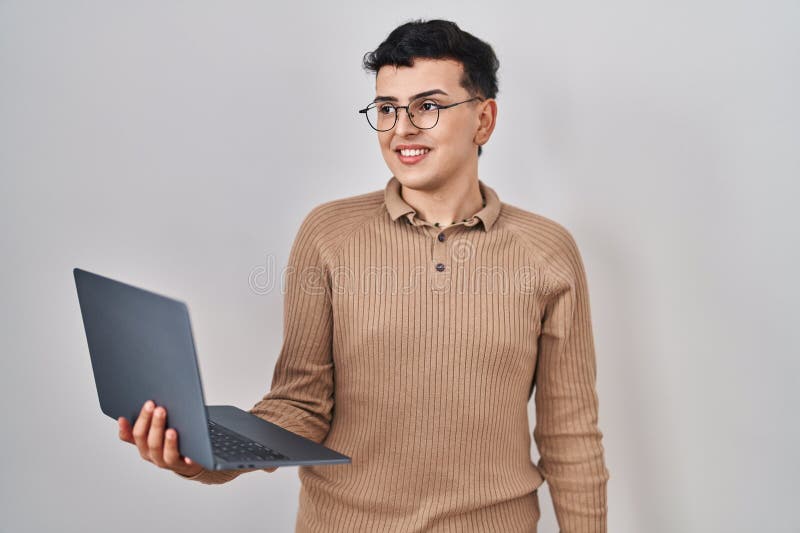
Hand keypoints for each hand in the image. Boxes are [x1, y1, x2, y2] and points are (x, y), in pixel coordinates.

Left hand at [118, 400, 277, 475]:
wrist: (201, 454)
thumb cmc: (218, 452)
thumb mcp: (239, 457)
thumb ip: (255, 462)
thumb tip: (274, 467)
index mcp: (189, 467)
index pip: (179, 462)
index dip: (174, 450)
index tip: (176, 435)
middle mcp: (167, 462)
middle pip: (156, 450)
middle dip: (158, 429)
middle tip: (163, 409)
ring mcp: (153, 453)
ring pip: (142, 443)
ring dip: (144, 424)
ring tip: (151, 404)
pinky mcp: (144, 442)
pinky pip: (130, 439)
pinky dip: (124, 430)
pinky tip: (122, 417)